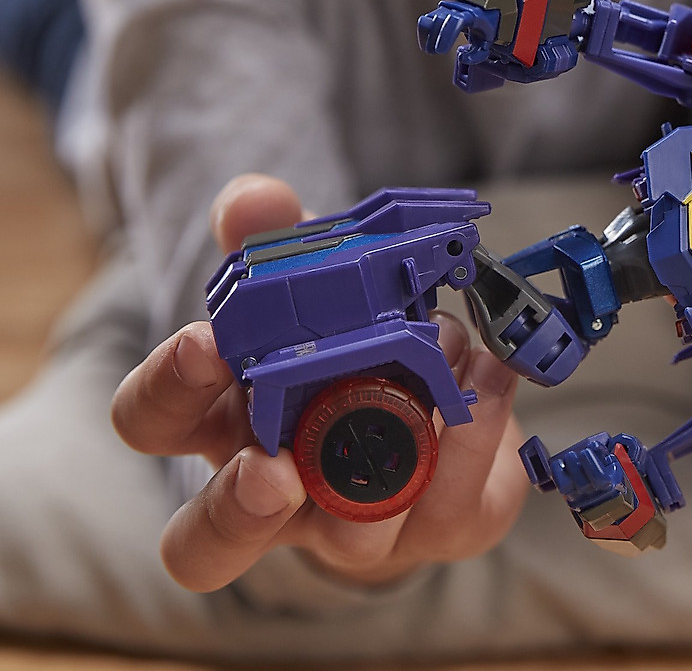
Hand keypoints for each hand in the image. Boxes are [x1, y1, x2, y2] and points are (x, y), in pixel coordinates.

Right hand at [111, 174, 527, 591]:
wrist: (445, 399)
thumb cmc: (356, 343)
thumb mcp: (317, 280)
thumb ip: (280, 235)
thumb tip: (254, 201)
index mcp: (225, 418)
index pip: (154, 423)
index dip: (166, 390)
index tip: (205, 342)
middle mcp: (277, 495)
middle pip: (213, 538)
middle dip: (241, 506)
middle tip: (275, 469)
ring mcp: (355, 531)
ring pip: (352, 537)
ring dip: (396, 446)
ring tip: (437, 351)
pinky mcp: (439, 526)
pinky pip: (452, 504)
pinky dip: (476, 431)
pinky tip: (491, 369)